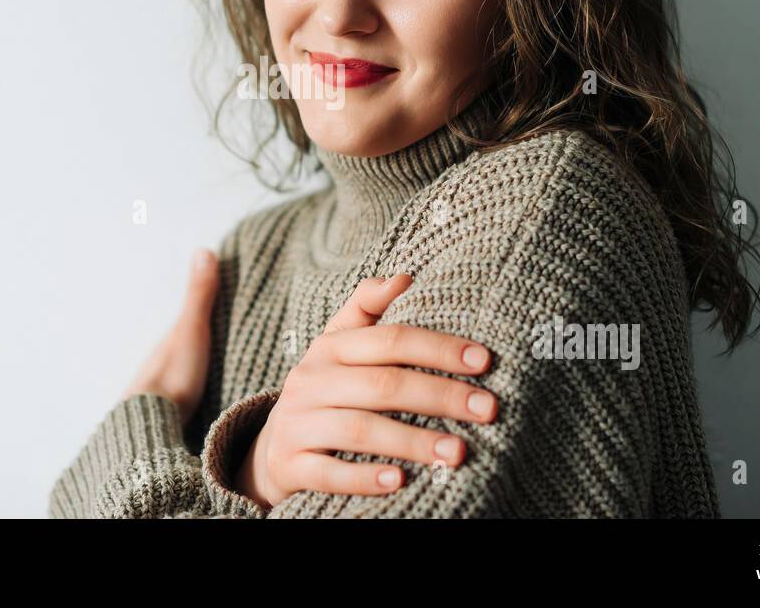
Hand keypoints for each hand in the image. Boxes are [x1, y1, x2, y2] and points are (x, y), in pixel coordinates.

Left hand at [122, 248, 219, 425]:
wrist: (150, 427)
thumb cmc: (172, 377)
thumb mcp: (190, 332)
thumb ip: (198, 297)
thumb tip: (203, 249)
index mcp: (170, 339)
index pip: (191, 315)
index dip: (206, 304)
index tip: (225, 295)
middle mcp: (163, 359)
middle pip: (185, 342)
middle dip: (199, 336)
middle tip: (226, 331)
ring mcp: (164, 387)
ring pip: (183, 369)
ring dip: (197, 365)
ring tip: (219, 365)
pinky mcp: (170, 413)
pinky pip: (186, 393)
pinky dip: (196, 387)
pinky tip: (204, 397)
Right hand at [234, 272, 496, 509]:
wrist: (271, 449)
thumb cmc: (325, 391)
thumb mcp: (339, 345)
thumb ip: (367, 306)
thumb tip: (405, 276)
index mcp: (330, 347)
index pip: (389, 340)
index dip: (438, 348)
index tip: (485, 360)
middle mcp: (311, 381)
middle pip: (382, 384)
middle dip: (440, 395)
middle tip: (488, 409)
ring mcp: (297, 424)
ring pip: (359, 430)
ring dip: (412, 441)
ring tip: (458, 452)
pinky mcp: (289, 465)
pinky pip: (329, 474)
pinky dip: (365, 478)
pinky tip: (401, 482)